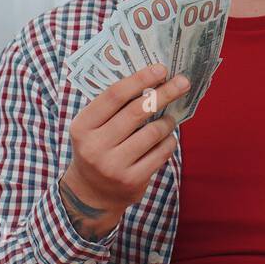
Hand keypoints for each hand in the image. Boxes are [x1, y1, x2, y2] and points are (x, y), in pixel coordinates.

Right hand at [60, 63, 190, 239]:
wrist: (91, 194)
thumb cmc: (97, 149)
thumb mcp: (93, 128)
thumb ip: (114, 107)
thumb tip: (152, 78)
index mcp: (82, 127)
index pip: (114, 96)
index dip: (140, 79)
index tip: (161, 69)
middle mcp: (95, 147)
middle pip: (137, 111)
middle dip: (164, 93)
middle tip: (182, 82)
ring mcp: (113, 166)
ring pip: (152, 133)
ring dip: (167, 121)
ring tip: (170, 118)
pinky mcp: (132, 181)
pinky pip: (160, 153)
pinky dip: (169, 142)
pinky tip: (168, 138)